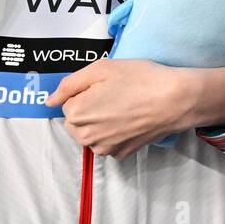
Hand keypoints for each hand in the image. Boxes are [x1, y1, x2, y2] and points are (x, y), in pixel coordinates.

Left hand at [46, 59, 195, 159]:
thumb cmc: (139, 79)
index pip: (68, 102)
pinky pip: (107, 142)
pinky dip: (114, 132)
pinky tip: (130, 119)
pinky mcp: (119, 154)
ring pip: (90, 132)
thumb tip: (49, 101)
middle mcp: (85, 136)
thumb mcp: (100, 69)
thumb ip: (69, 84)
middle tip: (115, 94)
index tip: (107, 86)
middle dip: (89, 108)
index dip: (87, 91)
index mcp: (77, 113)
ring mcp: (103, 148)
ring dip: (100, 121)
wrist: (174, 100)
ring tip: (124, 106)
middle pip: (76, 120)